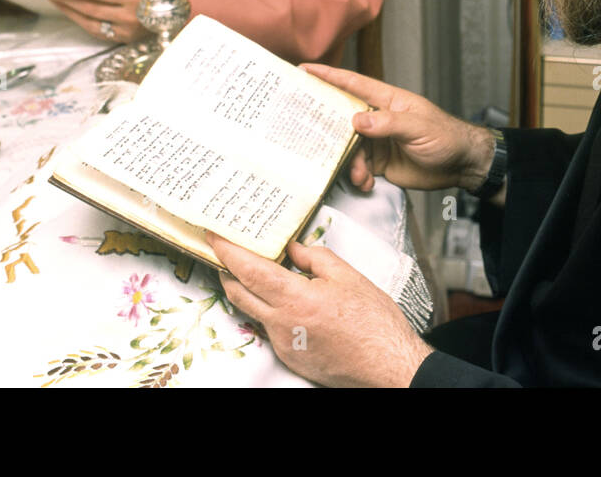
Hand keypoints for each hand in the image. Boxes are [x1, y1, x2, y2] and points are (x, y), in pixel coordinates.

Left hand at [42, 0, 146, 42]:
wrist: (180, 7)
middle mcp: (130, 15)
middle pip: (89, 8)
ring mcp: (128, 30)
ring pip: (90, 22)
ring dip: (69, 11)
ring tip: (55, 1)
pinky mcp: (127, 39)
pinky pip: (99, 31)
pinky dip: (83, 22)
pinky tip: (72, 13)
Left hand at [207, 235, 432, 386]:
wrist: (387, 364)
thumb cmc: (373, 322)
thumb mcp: (348, 276)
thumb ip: (315, 258)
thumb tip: (292, 249)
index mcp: (294, 298)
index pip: (249, 270)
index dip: (227, 251)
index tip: (213, 237)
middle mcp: (281, 324)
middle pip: (239, 293)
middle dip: (227, 271)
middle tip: (225, 252)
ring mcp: (282, 344)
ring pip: (255, 311)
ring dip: (250, 291)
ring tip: (259, 272)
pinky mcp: (290, 358)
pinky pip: (272, 329)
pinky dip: (273, 311)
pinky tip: (291, 303)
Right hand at [301, 64, 496, 194]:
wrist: (461, 166)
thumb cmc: (446, 137)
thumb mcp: (418, 127)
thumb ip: (387, 123)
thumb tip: (356, 121)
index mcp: (387, 100)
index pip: (353, 85)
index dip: (329, 76)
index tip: (304, 69)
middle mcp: (377, 118)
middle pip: (343, 119)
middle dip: (326, 128)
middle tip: (308, 136)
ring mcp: (377, 141)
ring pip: (348, 149)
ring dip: (349, 163)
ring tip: (359, 175)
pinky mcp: (379, 162)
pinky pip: (358, 168)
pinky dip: (358, 177)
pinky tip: (366, 183)